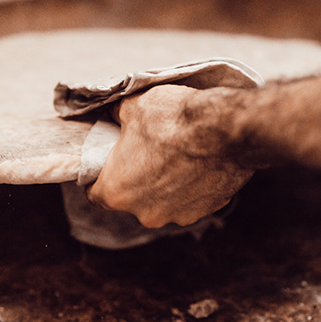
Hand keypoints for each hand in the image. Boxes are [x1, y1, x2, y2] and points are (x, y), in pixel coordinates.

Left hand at [88, 85, 253, 227]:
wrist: (226, 129)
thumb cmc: (175, 119)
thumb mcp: (133, 106)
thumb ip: (117, 117)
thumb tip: (116, 116)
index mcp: (117, 190)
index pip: (94, 194)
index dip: (97, 178)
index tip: (107, 164)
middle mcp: (144, 212)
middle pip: (130, 199)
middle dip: (135, 179)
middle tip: (146, 153)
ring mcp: (176, 215)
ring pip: (161, 201)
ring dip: (164, 185)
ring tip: (177, 157)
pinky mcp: (204, 211)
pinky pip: (189, 200)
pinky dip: (190, 187)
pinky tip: (197, 164)